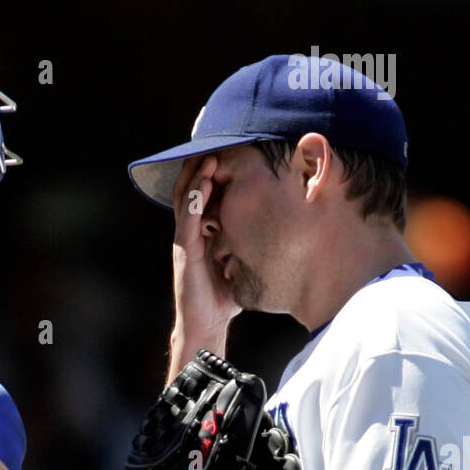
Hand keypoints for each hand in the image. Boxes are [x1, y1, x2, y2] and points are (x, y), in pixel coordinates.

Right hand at [170, 155, 238, 373]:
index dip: (210, 173)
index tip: (226, 152)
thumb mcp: (242, 262)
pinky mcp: (184, 251)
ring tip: (210, 156)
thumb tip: (285, 229)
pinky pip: (188, 219)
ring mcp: (184, 240)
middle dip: (200, 165)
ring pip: (186, 198)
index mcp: (201, 232)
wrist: (205, 326)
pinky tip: (206, 183)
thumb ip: (251, 245)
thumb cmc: (224, 298)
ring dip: (197, 176)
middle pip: (190, 189)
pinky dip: (196, 198)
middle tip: (216, 143)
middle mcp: (190, 232)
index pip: (203, 194)